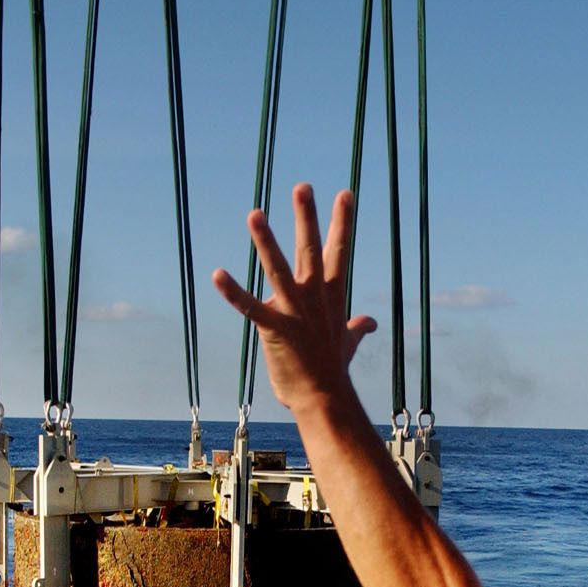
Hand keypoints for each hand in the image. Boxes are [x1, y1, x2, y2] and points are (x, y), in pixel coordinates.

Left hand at [212, 183, 377, 412]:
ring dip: (266, 241)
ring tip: (254, 213)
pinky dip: (233, 291)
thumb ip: (357, 328)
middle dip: (307, 217)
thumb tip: (370, 322)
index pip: (338, 251)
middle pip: (310, 249)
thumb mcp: (347, 343)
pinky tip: (217, 274)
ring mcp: (295, 312)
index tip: (345, 193)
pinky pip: (250, 307)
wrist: (324, 399)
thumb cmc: (332, 371)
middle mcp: (314, 298)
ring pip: (279, 269)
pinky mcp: (275, 330)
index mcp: (331, 296)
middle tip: (302, 187)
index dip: (342, 222)